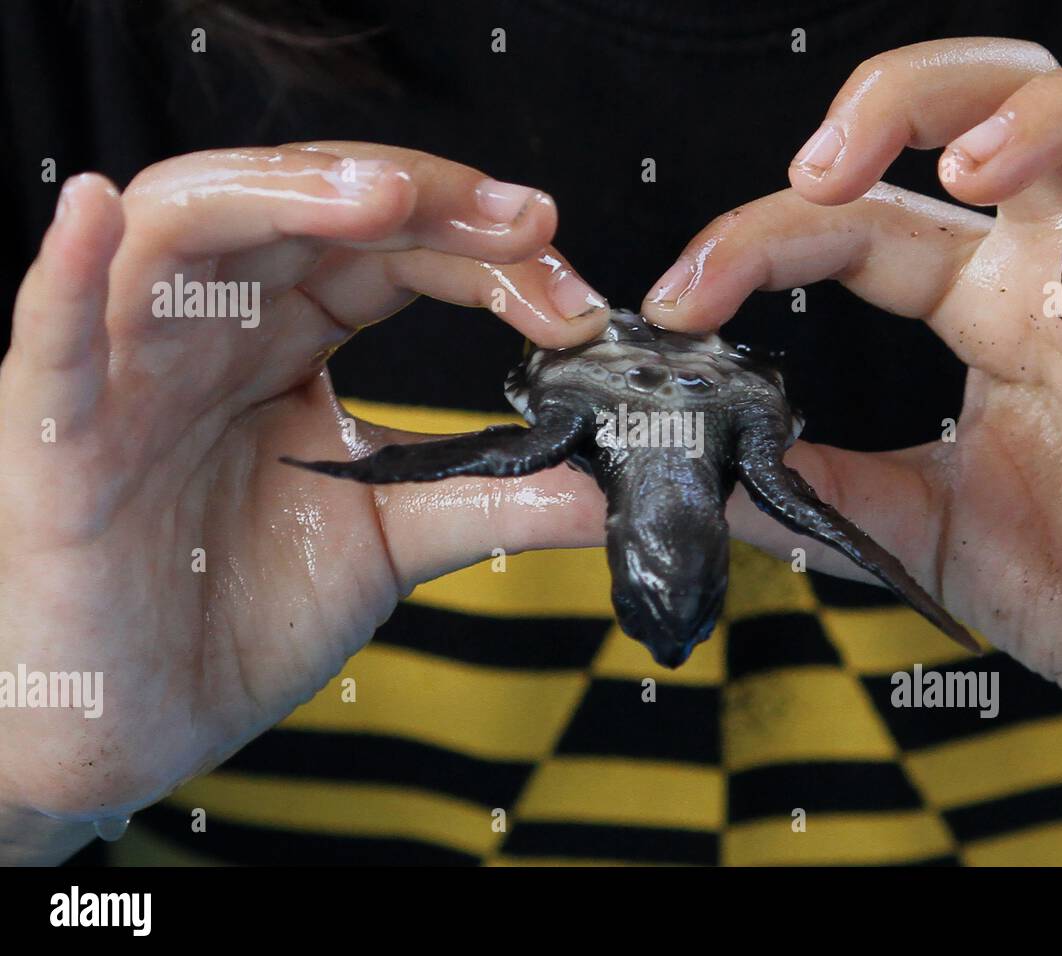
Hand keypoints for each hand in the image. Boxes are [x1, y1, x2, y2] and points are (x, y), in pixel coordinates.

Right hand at [0, 143, 612, 854]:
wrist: (145, 716)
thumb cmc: (241, 609)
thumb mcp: (394, 537)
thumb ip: (503, 498)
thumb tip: (626, 482)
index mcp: (285, 337)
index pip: (390, 251)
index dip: (483, 255)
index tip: (574, 299)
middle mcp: (212, 326)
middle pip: (307, 208)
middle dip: (423, 204)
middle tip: (527, 227)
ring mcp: (131, 369)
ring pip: (182, 227)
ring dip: (282, 196)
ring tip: (385, 200)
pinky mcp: (56, 441)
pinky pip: (47, 338)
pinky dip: (63, 274)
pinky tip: (91, 212)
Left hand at [641, 39, 1061, 785]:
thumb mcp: (929, 532)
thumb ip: (828, 495)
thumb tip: (706, 470)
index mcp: (995, 311)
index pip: (868, 226)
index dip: (767, 238)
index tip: (682, 296)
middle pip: (1005, 108)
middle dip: (907, 98)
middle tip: (819, 163)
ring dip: (1050, 114)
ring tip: (966, 169)